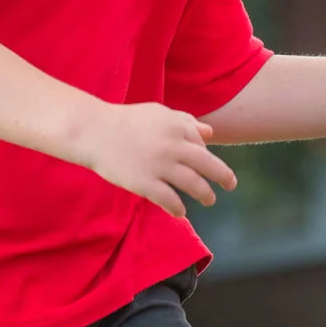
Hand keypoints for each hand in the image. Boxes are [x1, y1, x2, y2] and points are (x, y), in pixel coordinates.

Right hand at [78, 101, 236, 216]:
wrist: (94, 132)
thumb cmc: (126, 122)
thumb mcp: (158, 114)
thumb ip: (185, 121)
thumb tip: (209, 133)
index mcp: (177, 126)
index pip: (202, 145)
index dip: (206, 156)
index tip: (206, 165)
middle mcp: (173, 146)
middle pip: (208, 165)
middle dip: (224, 177)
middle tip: (231, 185)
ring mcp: (160, 166)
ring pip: (193, 185)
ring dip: (205, 194)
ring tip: (209, 200)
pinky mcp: (145, 184)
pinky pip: (170, 200)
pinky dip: (178, 208)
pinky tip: (181, 212)